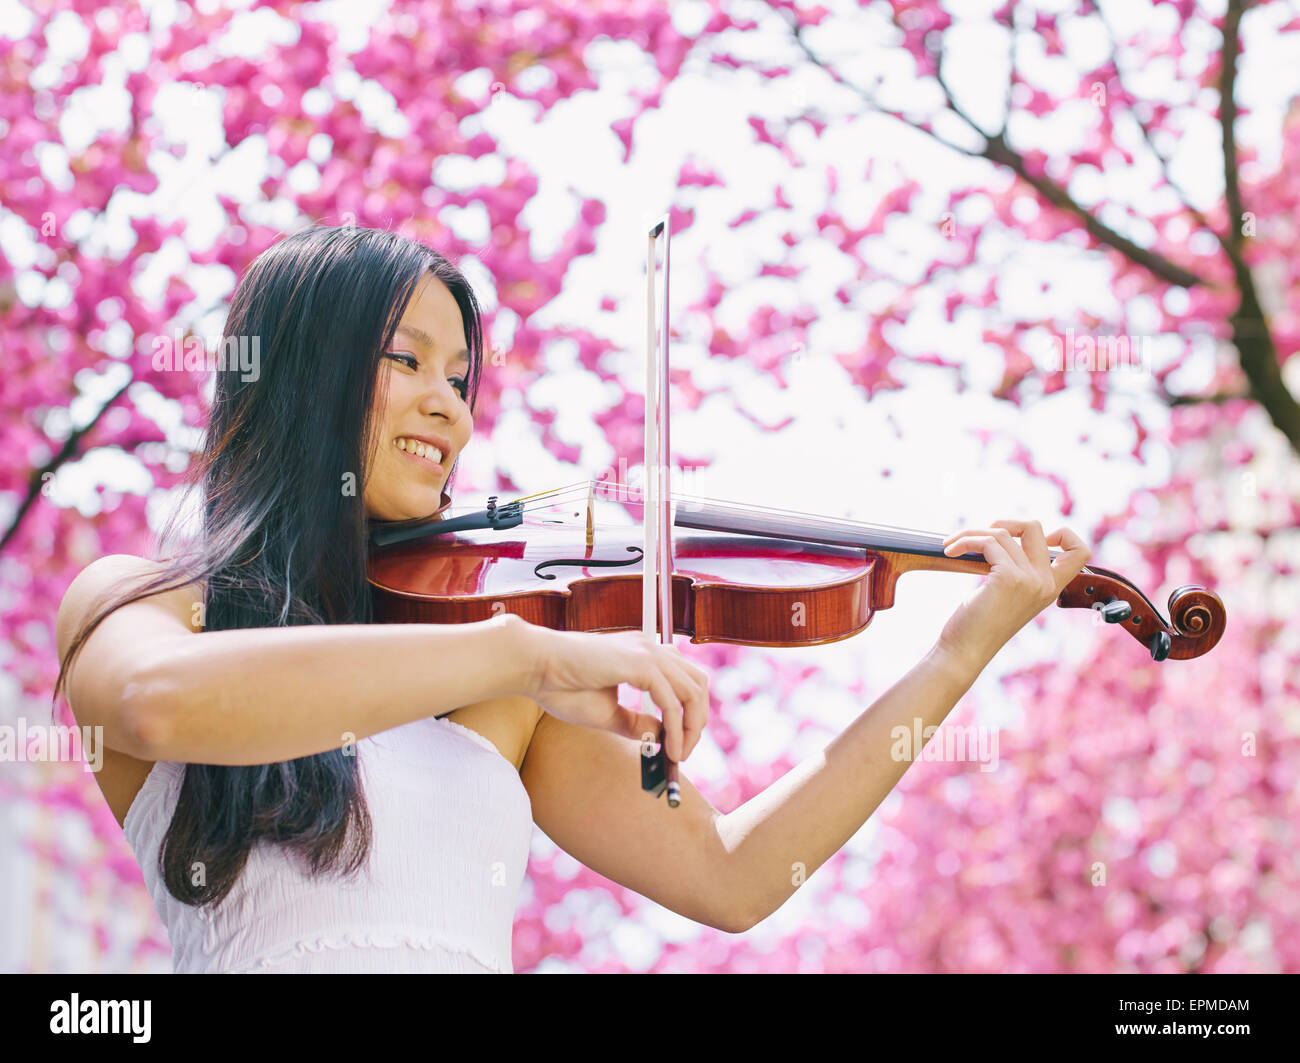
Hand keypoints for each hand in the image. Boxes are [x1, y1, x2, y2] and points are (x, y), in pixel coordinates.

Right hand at [514, 621, 708, 762]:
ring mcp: (647, 652)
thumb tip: (662, 737)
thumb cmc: (562, 685)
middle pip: (699, 684)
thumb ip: (636, 723)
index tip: (679, 744)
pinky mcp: (640, 663)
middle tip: (684, 752)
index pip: (685, 680)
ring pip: (692, 692)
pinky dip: (676, 728)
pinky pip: (672, 701)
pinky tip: (669, 750)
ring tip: (679, 755)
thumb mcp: (607, 712)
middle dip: (697, 721)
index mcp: (644, 654)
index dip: (689, 713)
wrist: (535, 666)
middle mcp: (651, 648)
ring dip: (691, 727)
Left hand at [935, 520, 1091, 671]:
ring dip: (971, 533)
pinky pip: (987, 542)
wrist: (964, 652)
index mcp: (1050, 588)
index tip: (1027, 538)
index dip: (1061, 533)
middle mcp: (1045, 583)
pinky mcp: (1008, 577)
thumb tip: (1001, 534)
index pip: (1080, 551)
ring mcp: (1030, 580)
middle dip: (1004, 522)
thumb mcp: (1007, 595)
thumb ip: (1016, 571)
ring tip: (952, 544)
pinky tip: (950, 550)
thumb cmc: (978, 625)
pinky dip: (965, 541)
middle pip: (1035, 526)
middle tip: (979, 536)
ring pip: (1002, 532)